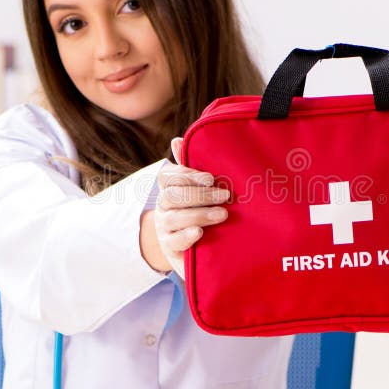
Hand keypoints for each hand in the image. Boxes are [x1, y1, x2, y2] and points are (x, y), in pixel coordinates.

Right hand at [152, 137, 229, 279]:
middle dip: (200, 195)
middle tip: (225, 196)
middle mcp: (163, 206)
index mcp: (169, 189)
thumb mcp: (201, 190)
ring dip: (200, 214)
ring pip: (174, 217)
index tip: (210, 178)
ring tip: (222, 214)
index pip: (167, 177)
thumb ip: (192, 167)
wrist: (198, 248)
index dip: (186, 175)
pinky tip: (200, 232)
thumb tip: (177, 140)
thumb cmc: (202, 210)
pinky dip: (187, 235)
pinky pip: (174, 240)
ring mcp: (164, 227)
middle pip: (173, 195)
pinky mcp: (170, 248)